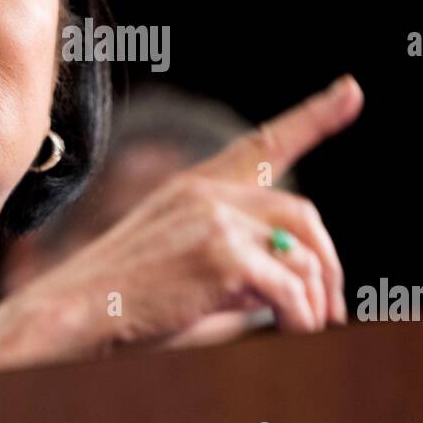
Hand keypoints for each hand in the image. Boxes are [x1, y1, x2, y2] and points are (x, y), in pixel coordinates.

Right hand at [25, 74, 363, 356]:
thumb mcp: (179, 263)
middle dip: (327, 265)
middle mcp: (207, 192)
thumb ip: (232, 254)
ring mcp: (214, 218)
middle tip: (331, 310)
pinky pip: (289, 288)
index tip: (351, 90)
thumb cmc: (122, 303)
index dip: (315, 115)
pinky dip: (300, 317)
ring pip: (300, 256)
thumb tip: (296, 280)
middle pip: (301, 214)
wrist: (70, 314)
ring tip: (304, 330)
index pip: (264, 143)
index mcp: (196, 187)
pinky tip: (291, 332)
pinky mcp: (221, 254)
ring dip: (314, 302)